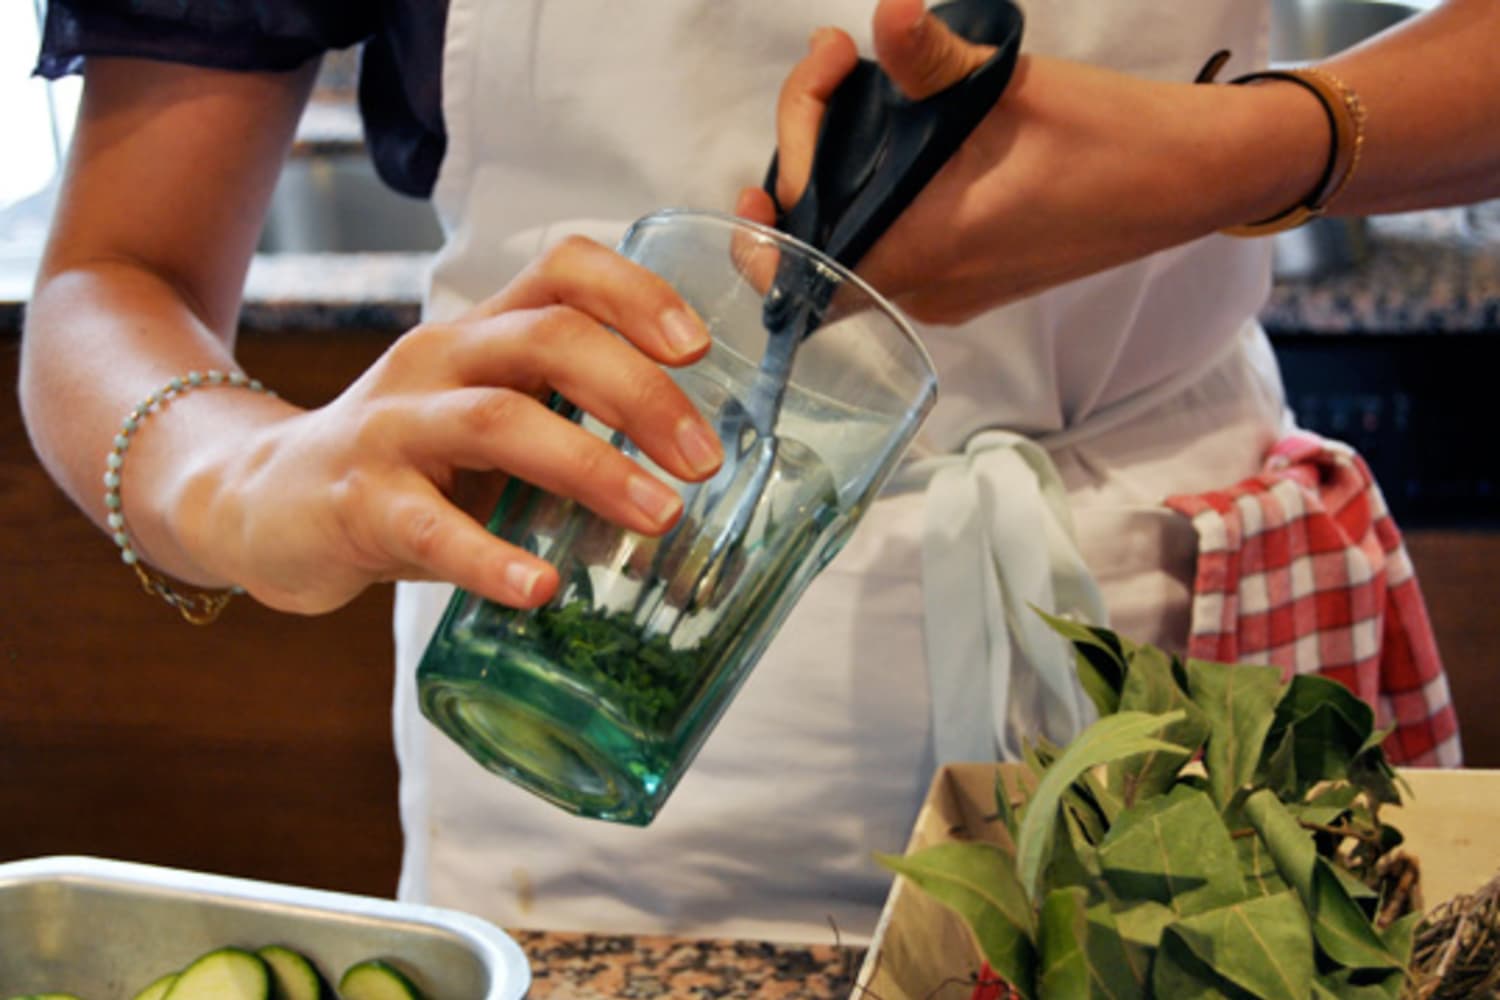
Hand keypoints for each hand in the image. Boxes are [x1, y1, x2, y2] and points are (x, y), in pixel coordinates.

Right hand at [169, 237, 723, 614]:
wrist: (263, 500)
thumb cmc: (405, 463)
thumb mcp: (486, 420)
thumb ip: (567, 431)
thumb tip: (677, 487)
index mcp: (481, 334)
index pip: (564, 271)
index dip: (639, 295)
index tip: (698, 349)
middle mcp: (439, 360)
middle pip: (549, 338)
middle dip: (639, 393)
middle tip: (703, 461)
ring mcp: (392, 426)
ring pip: (499, 419)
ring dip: (591, 466)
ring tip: (658, 516)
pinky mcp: (357, 501)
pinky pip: (428, 524)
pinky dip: (490, 557)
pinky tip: (540, 587)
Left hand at [737, 0, 1323, 323]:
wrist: (1190, 179)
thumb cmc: (1111, 138)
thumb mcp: (1015, 88)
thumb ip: (933, 60)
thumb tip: (890, 12)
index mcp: (931, 252)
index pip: (807, 273)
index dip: (768, 233)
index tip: (767, 173)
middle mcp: (929, 287)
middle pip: (820, 244)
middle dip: (803, 152)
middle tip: (838, 61)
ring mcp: (948, 288)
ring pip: (852, 241)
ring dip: (835, 166)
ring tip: (853, 77)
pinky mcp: (967, 275)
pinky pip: (889, 243)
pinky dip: (870, 189)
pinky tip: (885, 125)